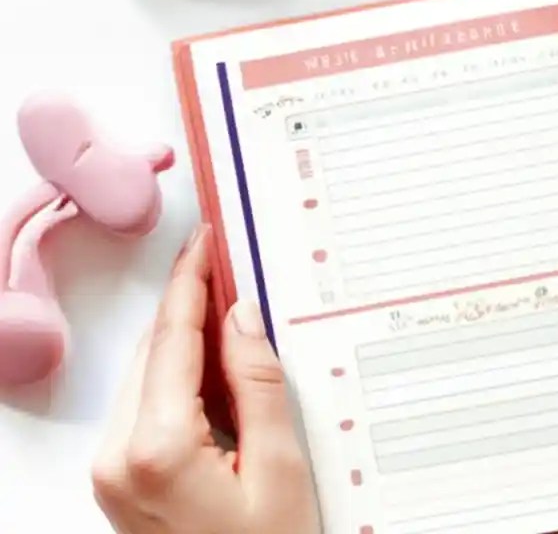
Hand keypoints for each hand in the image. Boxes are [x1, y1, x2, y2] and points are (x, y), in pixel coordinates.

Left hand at [91, 225, 320, 533]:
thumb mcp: (282, 470)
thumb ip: (259, 386)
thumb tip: (242, 318)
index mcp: (156, 449)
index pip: (174, 340)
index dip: (192, 283)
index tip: (206, 241)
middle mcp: (117, 456)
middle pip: (156, 353)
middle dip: (194, 308)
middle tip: (235, 270)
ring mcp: (112, 472)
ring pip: (150, 377)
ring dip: (190, 345)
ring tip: (242, 323)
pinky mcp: (120, 481)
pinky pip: (148, 407)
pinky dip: (182, 380)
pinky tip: (222, 376)